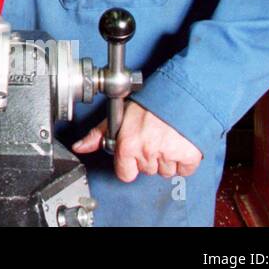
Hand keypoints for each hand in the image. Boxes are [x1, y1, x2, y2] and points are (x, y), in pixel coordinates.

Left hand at [71, 101, 202, 181]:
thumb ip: (98, 134)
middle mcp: (147, 152)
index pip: (125, 174)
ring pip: (165, 171)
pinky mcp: (188, 156)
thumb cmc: (149, 104)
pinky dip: (184, 161)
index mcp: (128, 144)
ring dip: (166, 159)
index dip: (129, 165)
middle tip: (152, 138)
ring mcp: (168, 155)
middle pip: (146, 171)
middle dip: (148, 158)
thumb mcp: (118, 115)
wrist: (178, 95)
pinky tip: (178, 144)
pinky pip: (185, 170)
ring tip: (165, 139)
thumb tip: (79, 146)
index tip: (134, 155)